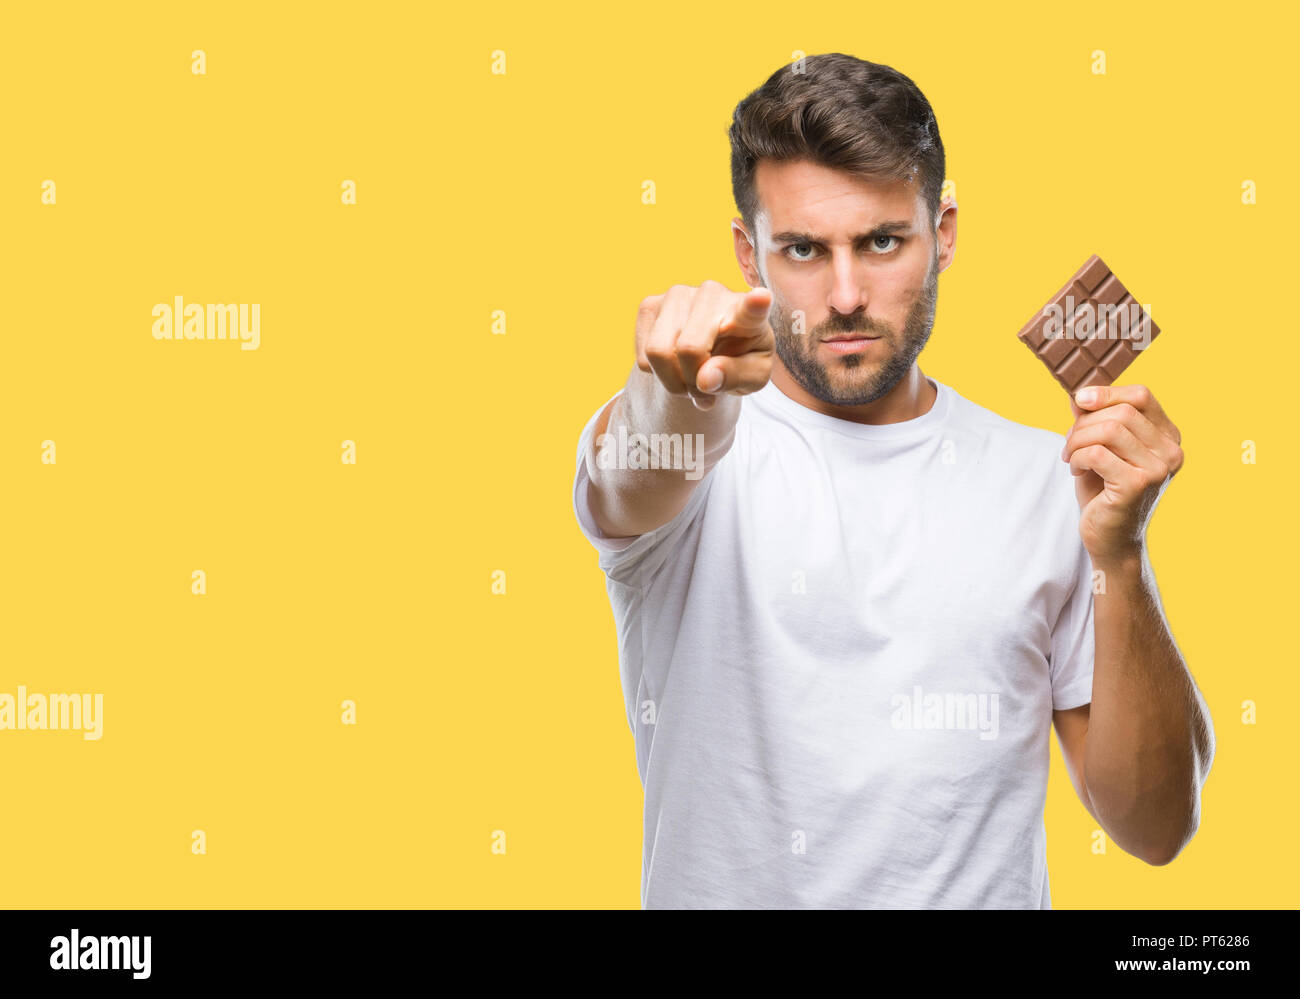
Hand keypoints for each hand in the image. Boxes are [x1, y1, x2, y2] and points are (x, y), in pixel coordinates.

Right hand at [635, 282, 773, 410]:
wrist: (712, 350)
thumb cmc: (740, 361)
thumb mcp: (752, 379)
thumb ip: (735, 378)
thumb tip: (704, 380)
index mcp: (749, 314)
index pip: (752, 309)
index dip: (756, 305)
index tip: (761, 299)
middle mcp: (713, 294)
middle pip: (689, 349)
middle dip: (692, 384)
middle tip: (705, 394)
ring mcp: (678, 294)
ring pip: (658, 352)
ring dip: (673, 382)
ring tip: (691, 382)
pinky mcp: (650, 303)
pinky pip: (643, 356)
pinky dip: (657, 374)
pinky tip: (675, 366)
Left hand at [1061, 383, 1183, 565]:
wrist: (1110, 538)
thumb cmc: (1105, 491)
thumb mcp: (1100, 448)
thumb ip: (1094, 421)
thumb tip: (1079, 396)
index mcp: (1168, 437)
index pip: (1141, 396)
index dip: (1107, 393)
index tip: (1079, 401)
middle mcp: (1171, 451)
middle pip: (1121, 412)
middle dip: (1085, 423)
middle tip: (1069, 444)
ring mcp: (1158, 469)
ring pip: (1109, 430)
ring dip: (1077, 440)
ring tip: (1070, 458)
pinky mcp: (1137, 484)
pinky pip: (1097, 453)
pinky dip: (1078, 458)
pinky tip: (1077, 472)